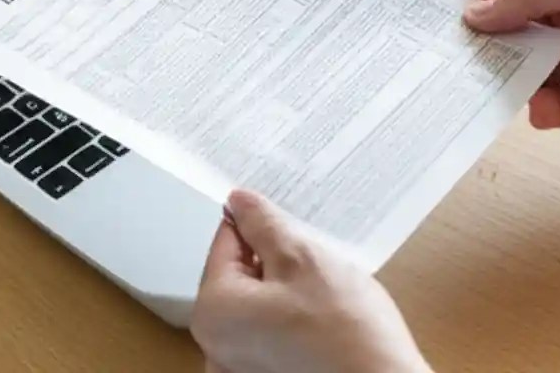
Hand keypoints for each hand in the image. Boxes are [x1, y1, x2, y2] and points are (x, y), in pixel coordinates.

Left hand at [191, 190, 430, 372]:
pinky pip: (269, 334)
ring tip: (324, 295)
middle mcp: (216, 347)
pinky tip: (322, 322)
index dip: (258, 224)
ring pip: (257, 306)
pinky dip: (290, 321)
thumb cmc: (345, 330)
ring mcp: (240, 368)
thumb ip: (264, 225)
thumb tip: (240, 202)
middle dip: (274, 262)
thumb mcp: (303, 258)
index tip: (285, 221)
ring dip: (285, 292)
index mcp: (214, 312)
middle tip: (315, 263)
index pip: (225, 243)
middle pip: (239, 278)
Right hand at [458, 0, 559, 136]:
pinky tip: (541, 104)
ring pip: (526, 69)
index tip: (436, 3)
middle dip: (482, 36)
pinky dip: (540, 108)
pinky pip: (552, 107)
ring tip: (481, 79)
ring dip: (505, 74)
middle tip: (445, 48)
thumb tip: (478, 15)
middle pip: (512, 26)